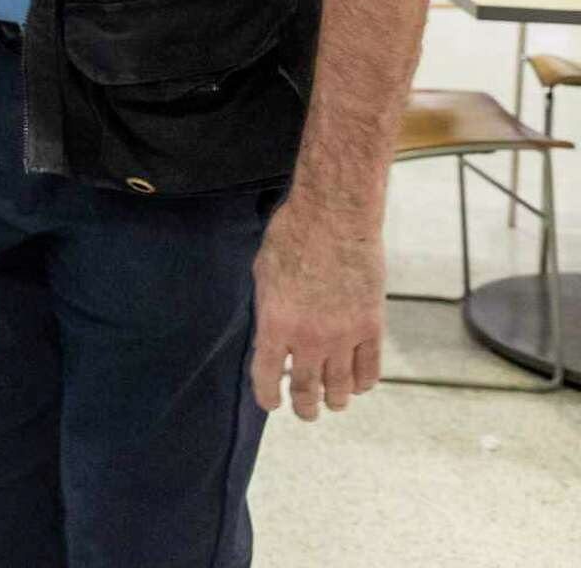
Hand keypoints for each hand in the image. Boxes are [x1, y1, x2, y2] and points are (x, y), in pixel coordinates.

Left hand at [249, 198, 386, 420]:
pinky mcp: (371, 327)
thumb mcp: (263, 274)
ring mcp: (343, 335)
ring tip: (333, 403)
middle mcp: (308, 338)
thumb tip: (273, 334)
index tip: (271, 404)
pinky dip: (364, 383)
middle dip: (305, 407)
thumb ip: (269, 310)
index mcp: (274, 323)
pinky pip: (370, 369)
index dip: (267, 395)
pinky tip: (359, 385)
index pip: (266, 374)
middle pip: (306, 388)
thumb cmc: (291, 238)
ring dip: (335, 400)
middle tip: (306, 413)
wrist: (334, 220)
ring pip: (341, 386)